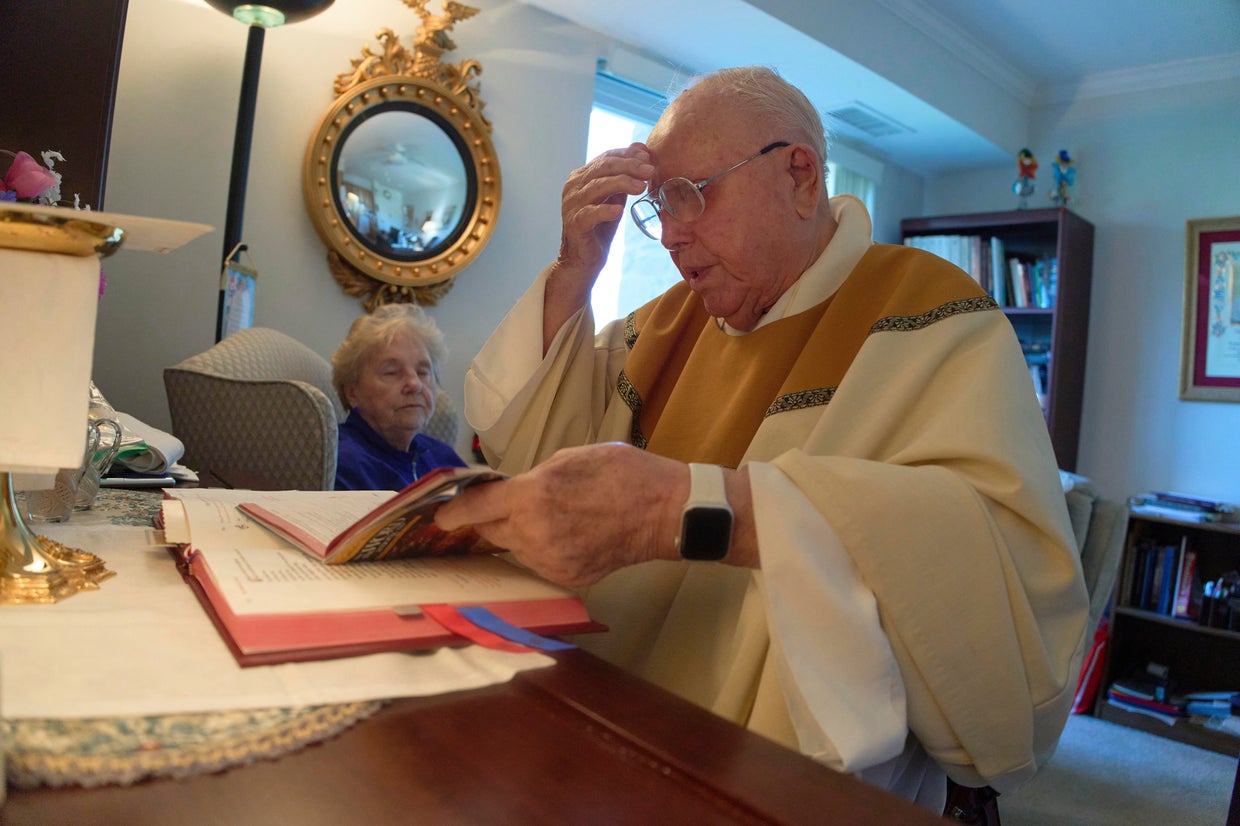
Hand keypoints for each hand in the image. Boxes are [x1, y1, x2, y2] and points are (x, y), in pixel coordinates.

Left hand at [434, 443, 683, 586]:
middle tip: (504, 508)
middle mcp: (533, 533)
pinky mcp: (567, 578)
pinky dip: (545, 551)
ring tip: (551, 518)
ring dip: (520, 535)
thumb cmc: (621, 473)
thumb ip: (533, 479)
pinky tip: (569, 535)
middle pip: (490, 532)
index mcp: (531, 496)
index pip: (475, 509)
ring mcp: (550, 561)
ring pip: (515, 549)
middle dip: (491, 520)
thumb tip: (510, 492)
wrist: (664, 511)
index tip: (440, 516)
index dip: (452, 512)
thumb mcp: (569, 459)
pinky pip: (540, 564)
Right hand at [543, 145, 653, 349]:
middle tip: (651, 170)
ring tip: (642, 186)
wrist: (583, 261)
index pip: (606, 158)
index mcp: (581, 178)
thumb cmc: (600, 229)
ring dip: (622, 183)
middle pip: (603, 168)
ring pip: (598, 186)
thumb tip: (642, 151)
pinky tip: (620, 210)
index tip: (648, 156)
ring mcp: (572, 205)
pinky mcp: (574, 224)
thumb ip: (624, 178)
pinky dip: (605, 210)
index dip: (628, 154)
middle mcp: (573, 187)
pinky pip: (590, 214)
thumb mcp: (614, 199)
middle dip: (630, 166)